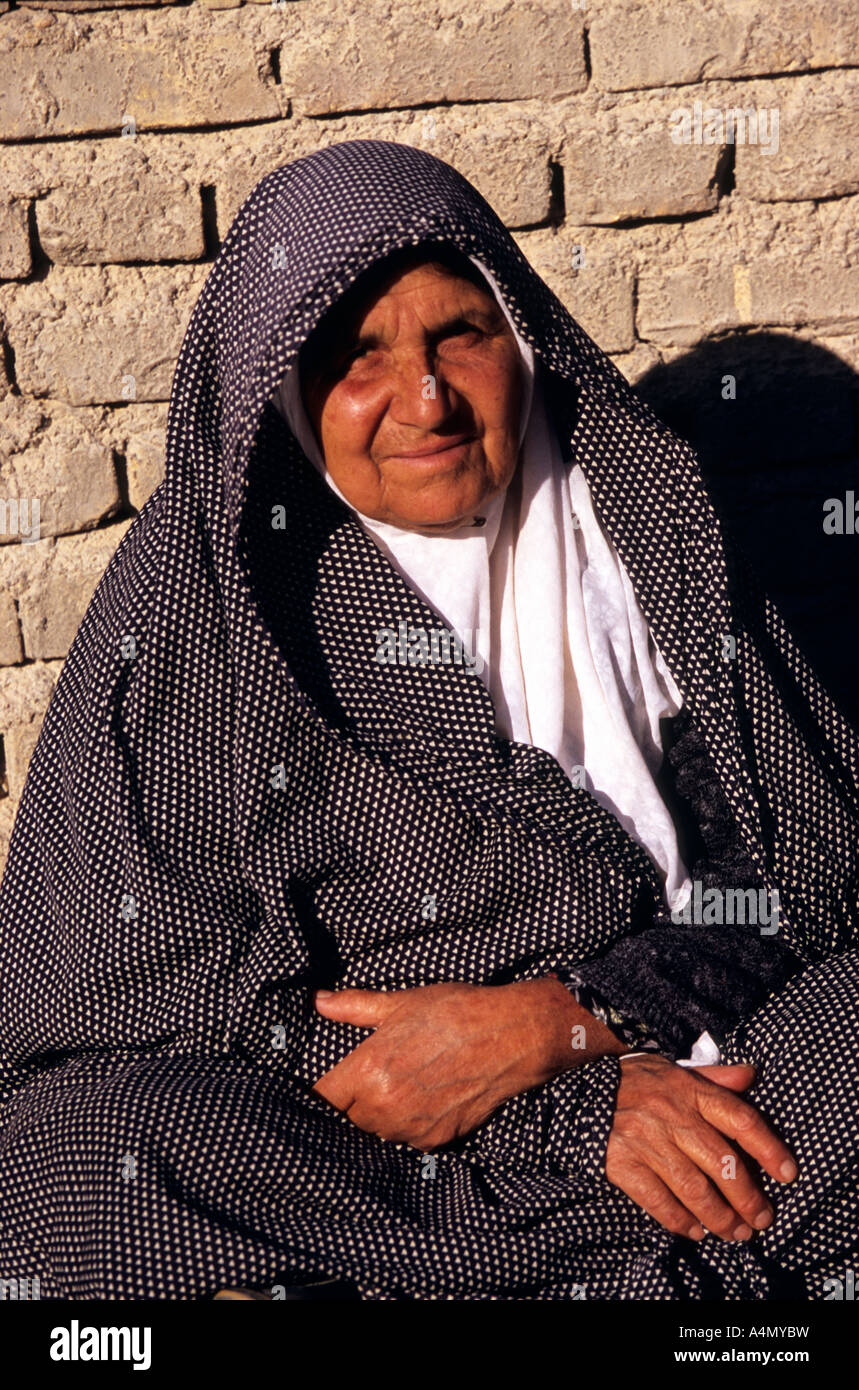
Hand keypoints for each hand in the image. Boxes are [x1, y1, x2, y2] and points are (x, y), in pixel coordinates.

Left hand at [310, 977, 606, 1149]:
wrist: (511, 1036)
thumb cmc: (456, 1013)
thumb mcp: (401, 1003)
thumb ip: (354, 1007)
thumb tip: (320, 1001)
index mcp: (368, 1070)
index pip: (320, 1100)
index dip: (314, 1097)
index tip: (318, 1091)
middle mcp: (384, 1106)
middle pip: (345, 1122)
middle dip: (347, 1108)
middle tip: (361, 1088)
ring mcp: (410, 1127)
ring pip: (374, 1135)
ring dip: (376, 1120)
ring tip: (393, 1092)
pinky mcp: (436, 1140)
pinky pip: (406, 1141)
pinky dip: (405, 1127)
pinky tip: (419, 1103)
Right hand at [604, 1054, 797, 1241]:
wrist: (577, 1091)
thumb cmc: (635, 1083)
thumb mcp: (674, 1071)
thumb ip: (714, 1077)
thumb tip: (753, 1075)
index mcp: (689, 1090)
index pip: (740, 1119)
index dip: (769, 1149)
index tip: (788, 1174)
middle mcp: (671, 1115)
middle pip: (722, 1162)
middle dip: (748, 1198)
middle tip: (762, 1219)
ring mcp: (646, 1141)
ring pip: (694, 1187)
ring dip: (719, 1217)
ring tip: (735, 1233)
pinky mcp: (622, 1163)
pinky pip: (657, 1199)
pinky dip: (679, 1220)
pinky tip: (695, 1231)